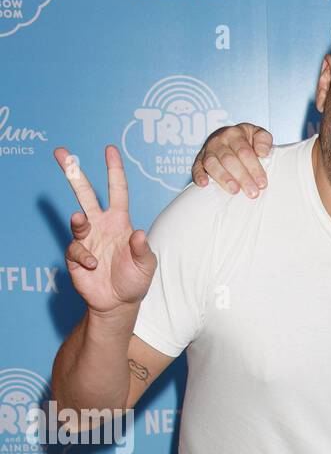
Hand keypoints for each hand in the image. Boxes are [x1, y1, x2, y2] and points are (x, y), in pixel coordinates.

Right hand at [54, 145, 155, 316]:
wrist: (118, 304)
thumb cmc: (134, 281)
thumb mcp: (146, 266)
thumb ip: (142, 250)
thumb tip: (138, 233)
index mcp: (119, 221)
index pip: (117, 190)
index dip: (114, 170)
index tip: (109, 150)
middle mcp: (100, 225)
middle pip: (84, 193)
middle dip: (72, 172)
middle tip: (60, 153)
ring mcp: (86, 239)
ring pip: (76, 219)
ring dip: (78, 220)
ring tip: (81, 221)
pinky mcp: (76, 255)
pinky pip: (76, 249)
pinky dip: (84, 256)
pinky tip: (93, 265)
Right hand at [191, 122, 272, 195]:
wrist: (229, 138)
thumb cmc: (247, 141)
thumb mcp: (258, 134)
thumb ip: (264, 140)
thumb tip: (262, 153)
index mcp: (235, 134)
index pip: (244, 152)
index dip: (254, 168)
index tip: (262, 184)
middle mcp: (219, 141)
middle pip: (229, 159)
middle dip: (242, 177)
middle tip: (253, 193)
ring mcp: (207, 151)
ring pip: (212, 164)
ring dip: (223, 178)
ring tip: (234, 191)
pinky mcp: (199, 160)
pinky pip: (196, 167)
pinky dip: (198, 175)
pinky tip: (204, 185)